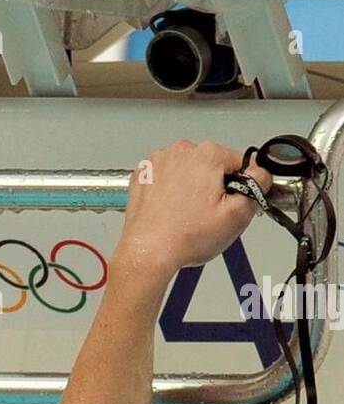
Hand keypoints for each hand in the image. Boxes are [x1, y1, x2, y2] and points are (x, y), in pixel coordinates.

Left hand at [118, 140, 272, 281]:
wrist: (148, 253)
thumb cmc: (186, 237)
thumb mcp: (238, 214)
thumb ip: (257, 186)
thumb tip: (260, 174)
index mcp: (208, 154)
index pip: (239, 163)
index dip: (240, 186)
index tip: (231, 204)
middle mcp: (181, 151)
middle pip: (212, 166)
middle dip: (214, 187)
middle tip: (207, 215)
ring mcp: (158, 162)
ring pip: (188, 172)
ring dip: (191, 188)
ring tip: (186, 215)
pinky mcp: (143, 176)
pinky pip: (166, 179)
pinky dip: (170, 192)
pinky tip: (170, 212)